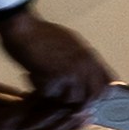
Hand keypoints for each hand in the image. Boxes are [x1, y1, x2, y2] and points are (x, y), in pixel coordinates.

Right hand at [0, 8, 127, 129]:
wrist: (21, 26)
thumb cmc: (40, 33)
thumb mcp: (70, 41)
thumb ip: (80, 58)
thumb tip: (88, 71)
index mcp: (89, 56)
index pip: (106, 83)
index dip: (100, 94)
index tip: (90, 99)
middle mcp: (84, 66)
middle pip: (92, 96)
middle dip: (79, 103)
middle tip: (63, 103)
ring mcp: (70, 73)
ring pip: (70, 100)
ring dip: (55, 97)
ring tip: (41, 85)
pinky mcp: (53, 79)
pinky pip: (50, 96)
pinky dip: (39, 91)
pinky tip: (30, 77)